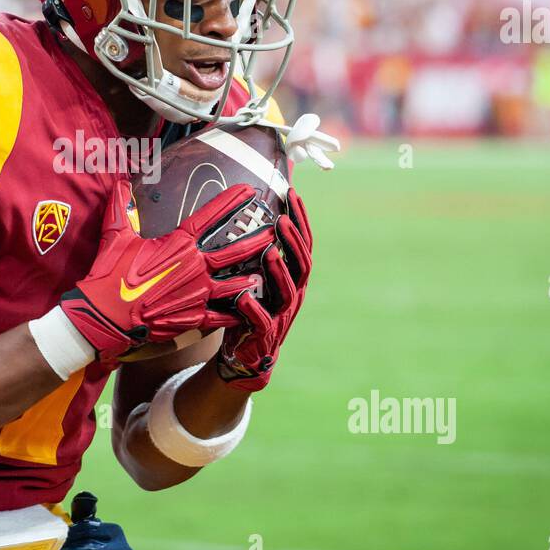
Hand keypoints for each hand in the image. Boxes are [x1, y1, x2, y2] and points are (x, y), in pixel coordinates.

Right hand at [60, 181, 273, 360]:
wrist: (105, 316)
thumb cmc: (110, 274)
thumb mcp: (114, 236)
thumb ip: (121, 208)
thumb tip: (119, 184)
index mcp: (178, 245)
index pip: (211, 218)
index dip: (232, 202)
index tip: (250, 191)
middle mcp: (194, 268)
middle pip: (234, 251)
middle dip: (256, 239)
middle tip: (274, 231)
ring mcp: (197, 295)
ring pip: (235, 284)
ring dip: (252, 276)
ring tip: (267, 270)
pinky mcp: (194, 319)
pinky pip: (223, 316)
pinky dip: (238, 312)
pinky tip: (250, 308)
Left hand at [216, 186, 312, 391]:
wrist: (246, 354)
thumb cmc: (251, 309)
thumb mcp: (258, 277)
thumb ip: (261, 252)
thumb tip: (253, 214)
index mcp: (293, 278)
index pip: (303, 245)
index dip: (301, 220)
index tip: (293, 194)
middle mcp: (294, 295)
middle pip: (303, 264)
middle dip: (294, 240)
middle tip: (283, 218)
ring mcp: (281, 315)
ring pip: (288, 291)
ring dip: (280, 270)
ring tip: (270, 251)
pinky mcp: (264, 334)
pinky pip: (262, 321)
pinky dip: (254, 308)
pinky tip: (246, 296)